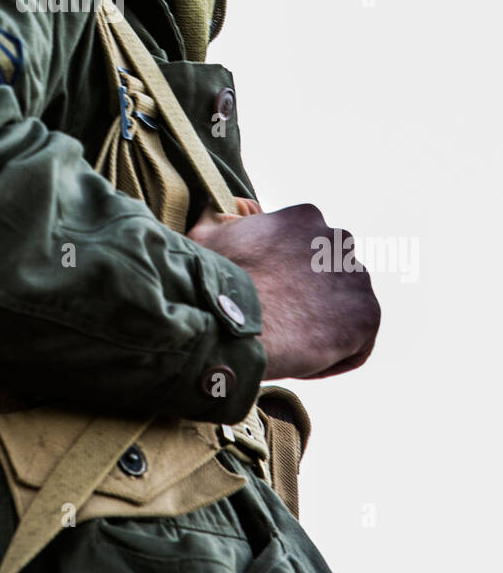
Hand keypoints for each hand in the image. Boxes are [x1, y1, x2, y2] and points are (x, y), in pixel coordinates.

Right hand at [186, 201, 380, 379]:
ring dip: (322, 328)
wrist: (230, 320)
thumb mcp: (206, 234)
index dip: (288, 280)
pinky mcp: (367, 314)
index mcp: (306, 218)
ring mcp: (356, 278)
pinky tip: (301, 359)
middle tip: (280, 322)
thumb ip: (218, 219)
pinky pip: (355, 346)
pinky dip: (333, 359)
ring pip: (344, 312)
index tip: (269, 297)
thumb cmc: (212, 281)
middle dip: (311, 300)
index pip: (309, 252)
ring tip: (288, 345)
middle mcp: (338, 240)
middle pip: (331, 279)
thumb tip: (214, 213)